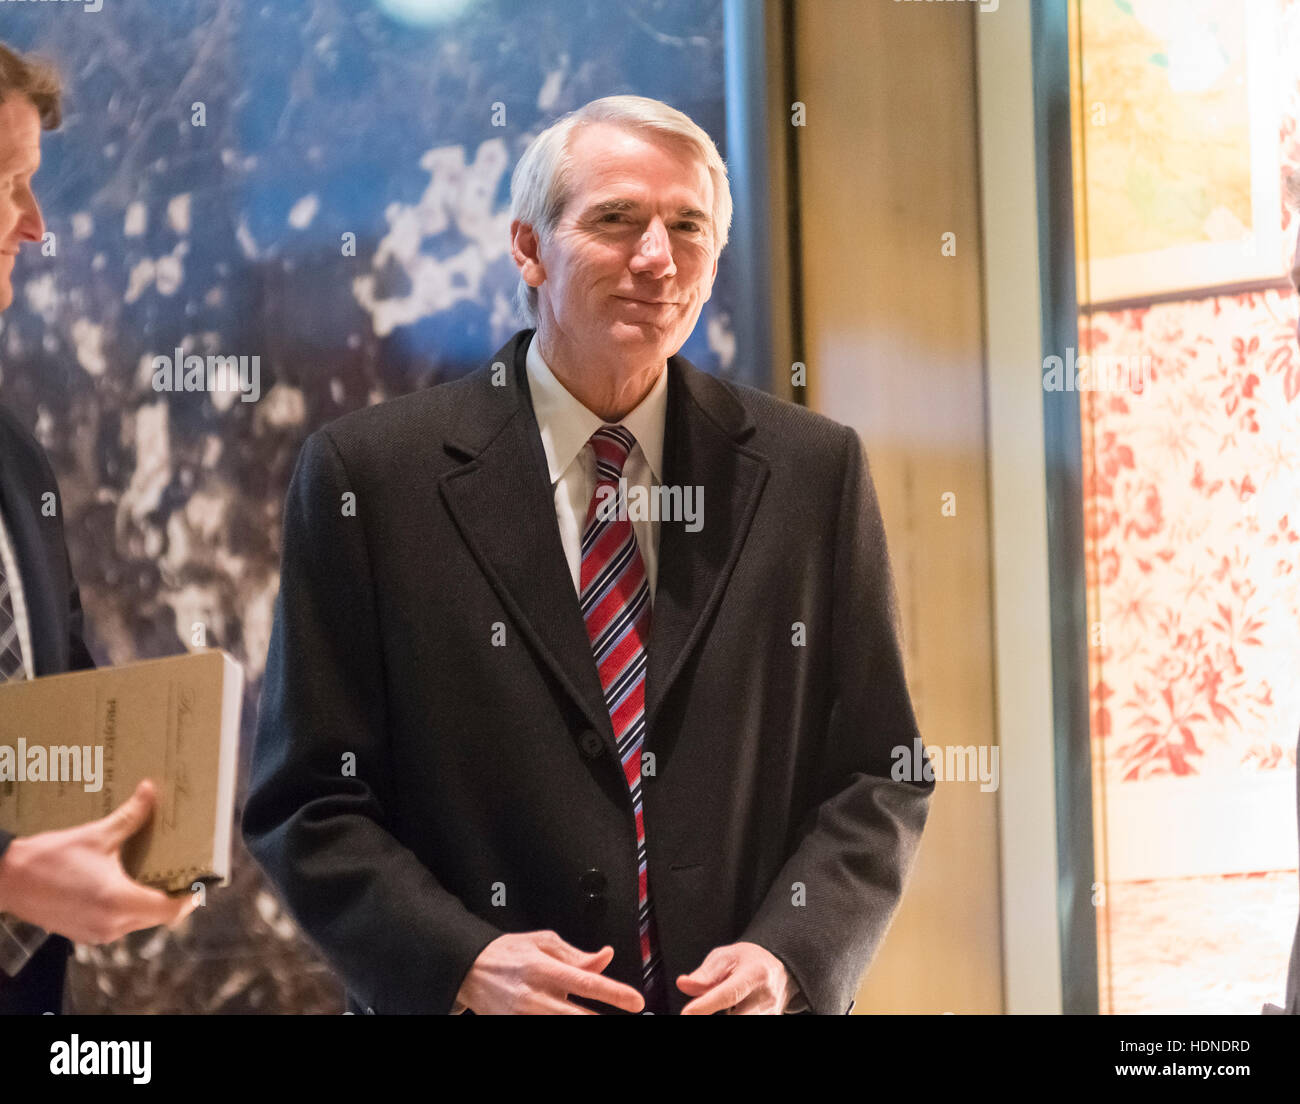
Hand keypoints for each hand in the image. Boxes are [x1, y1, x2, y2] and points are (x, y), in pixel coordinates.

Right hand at [0, 779, 196, 943]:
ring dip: (148, 900)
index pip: (171, 910)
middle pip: (157, 916)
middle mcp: (111, 925)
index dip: (189, 897)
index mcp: (119, 902)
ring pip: (138, 921)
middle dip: (171, 894)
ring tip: (154, 872)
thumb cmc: (50, 858)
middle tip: (180, 869)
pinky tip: (125, 882)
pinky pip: (118, 924)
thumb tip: (151, 791)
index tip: (198, 879)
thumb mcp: (96, 835)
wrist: (5, 878)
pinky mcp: (83, 934)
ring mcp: (96, 934)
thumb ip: (131, 816)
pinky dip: (127, 907)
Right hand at [454, 930, 645, 1014]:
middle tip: (627, 1019)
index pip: (586, 981)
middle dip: (600, 1020)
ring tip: (597, 1019)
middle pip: (577, 1015)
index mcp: (544, 968)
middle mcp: (535, 994)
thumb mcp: (543, 942)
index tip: (635, 1001)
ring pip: (561, 1025)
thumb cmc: (507, 952)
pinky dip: (558, 1024)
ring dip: (583, 1022)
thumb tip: (605, 957)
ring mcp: (524, 1014)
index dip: (614, 993)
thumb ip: (576, 954)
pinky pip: (542, 1028)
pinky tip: (574, 1018)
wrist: (469, 968)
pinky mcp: (515, 1024)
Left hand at [677, 941, 792, 1013]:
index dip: (705, 1006)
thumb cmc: (749, 962)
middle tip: (694, 1014)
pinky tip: (726, 1011)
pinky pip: (747, 1023)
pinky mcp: (771, 1022)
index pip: (729, 994)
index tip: (686, 1013)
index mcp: (755, 974)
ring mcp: (770, 1015)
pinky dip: (733, 1018)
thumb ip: (705, 974)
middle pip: (740, 1017)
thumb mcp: (726, 957)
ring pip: (743, 1021)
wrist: (779, 970)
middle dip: (715, 1016)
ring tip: (705, 1010)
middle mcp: (766, 998)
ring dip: (723, 1017)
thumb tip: (683, 984)